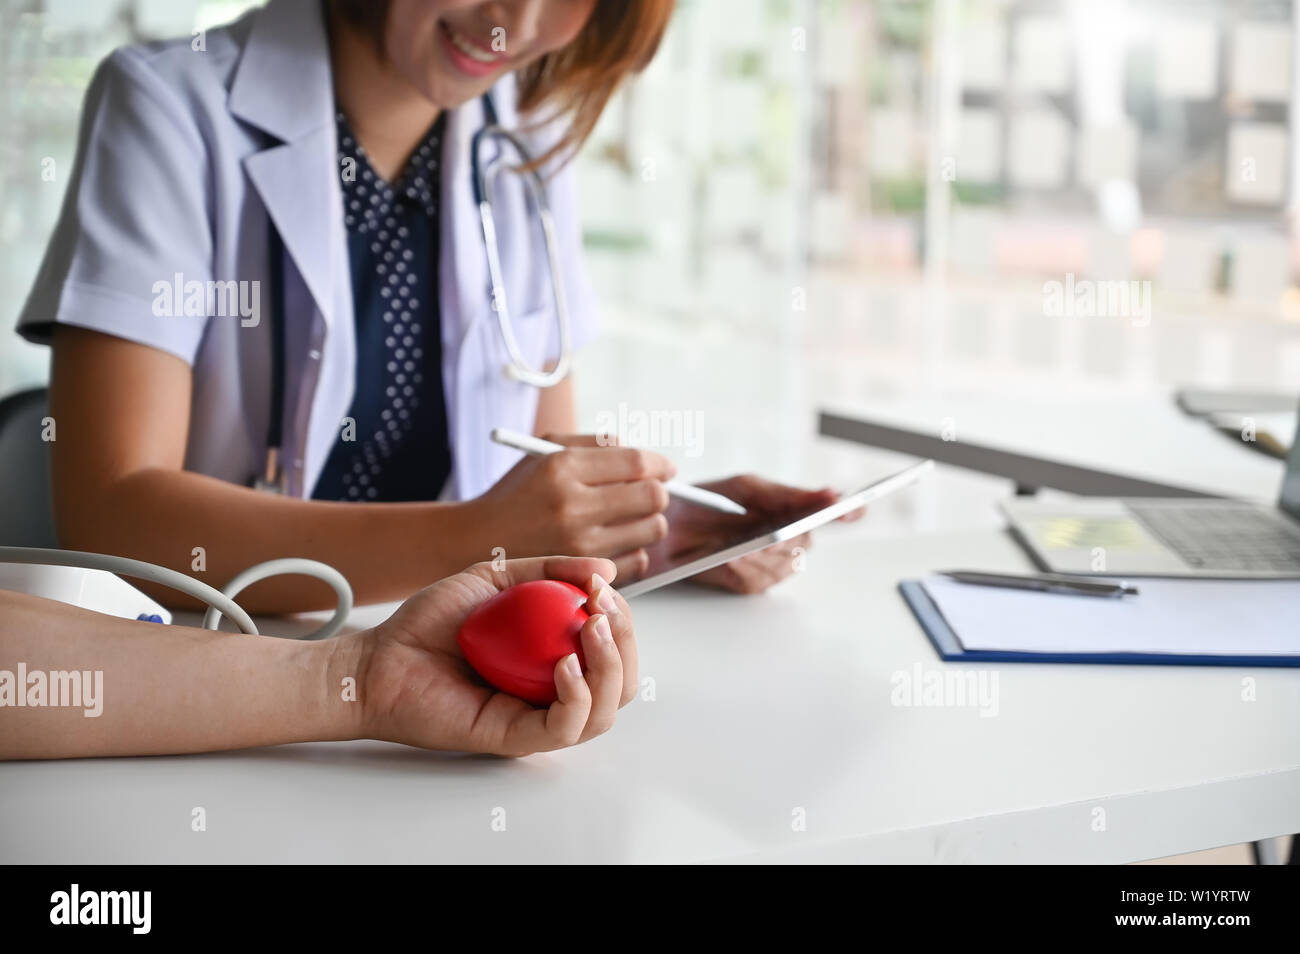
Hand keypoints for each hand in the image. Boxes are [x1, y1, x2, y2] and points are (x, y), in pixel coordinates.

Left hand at [349, 556, 636, 756]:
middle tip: (603, 611)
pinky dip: (577, 696)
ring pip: (604, 712)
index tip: (602, 588)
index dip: (622, 621)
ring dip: (611, 669)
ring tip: (589, 631)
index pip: (614, 652)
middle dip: (626, 644)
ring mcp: (535, 719)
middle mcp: (552, 695)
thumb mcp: (497, 577)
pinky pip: (565, 729)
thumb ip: (550, 569)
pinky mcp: (514, 740)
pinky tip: (562, 663)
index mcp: (554, 661)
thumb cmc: (430, 624)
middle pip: (621, 685)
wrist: (380, 659)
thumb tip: (607, 571)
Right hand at [469, 435, 672, 579]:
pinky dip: (635, 551)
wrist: (474, 540)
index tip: (667, 469)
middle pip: (652, 498)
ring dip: (649, 522)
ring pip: (650, 531)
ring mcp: (577, 544)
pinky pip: (638, 562)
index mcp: (561, 466)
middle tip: (650, 493)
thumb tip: (647, 457)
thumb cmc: (518, 492)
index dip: (660, 465)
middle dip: (659, 493)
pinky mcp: (582, 574)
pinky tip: (614, 542)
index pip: (636, 462)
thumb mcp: (545, 450)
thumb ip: (596, 444)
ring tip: (628, 518)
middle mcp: (571, 505)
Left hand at [647, 475, 853, 594]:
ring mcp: (762, 565)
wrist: (659, 524)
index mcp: (785, 515)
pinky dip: (746, 568)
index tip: (857, 507)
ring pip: (783, 565)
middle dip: (794, 536)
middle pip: (804, 544)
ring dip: (768, 554)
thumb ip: (786, 493)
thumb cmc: (704, 503)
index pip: (823, 516)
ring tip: (752, 543)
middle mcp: (779, 542)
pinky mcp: (742, 583)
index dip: (844, 513)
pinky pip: (755, 580)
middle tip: (785, 528)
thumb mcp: (746, 488)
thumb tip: (829, 495)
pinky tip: (734, 557)